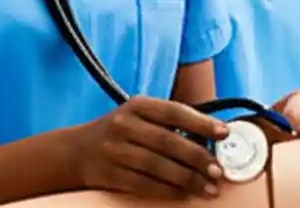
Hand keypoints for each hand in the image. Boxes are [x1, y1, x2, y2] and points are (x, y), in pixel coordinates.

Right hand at [69, 95, 230, 199]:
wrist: (75, 151)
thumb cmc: (121, 132)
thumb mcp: (139, 116)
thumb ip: (170, 122)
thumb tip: (212, 138)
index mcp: (137, 105)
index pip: (175, 111)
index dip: (201, 122)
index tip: (224, 133)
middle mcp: (124, 124)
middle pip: (167, 141)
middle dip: (197, 157)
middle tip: (218, 170)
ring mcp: (114, 150)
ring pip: (157, 166)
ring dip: (187, 179)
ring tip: (208, 188)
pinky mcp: (108, 174)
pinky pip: (143, 184)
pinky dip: (166, 191)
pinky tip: (183, 195)